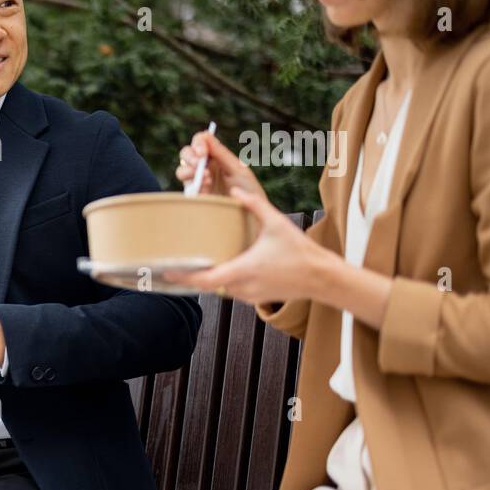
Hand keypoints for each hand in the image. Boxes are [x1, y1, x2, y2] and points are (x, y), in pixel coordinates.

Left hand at [164, 187, 332, 302]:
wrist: (322, 278)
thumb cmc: (300, 251)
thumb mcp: (277, 223)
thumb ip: (255, 205)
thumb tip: (236, 190)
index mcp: (242, 269)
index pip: (204, 280)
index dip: (183, 278)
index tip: (167, 272)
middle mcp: (242, 287)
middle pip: (208, 284)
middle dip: (193, 275)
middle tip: (175, 263)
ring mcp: (249, 296)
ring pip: (220, 288)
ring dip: (210, 277)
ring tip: (195, 263)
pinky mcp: (255, 299)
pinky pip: (233, 290)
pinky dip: (225, 281)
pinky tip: (222, 267)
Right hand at [177, 131, 265, 198]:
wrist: (252, 219)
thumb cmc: (249, 192)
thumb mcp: (238, 170)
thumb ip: (221, 153)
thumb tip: (206, 134)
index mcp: (217, 157)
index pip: (200, 142)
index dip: (198, 143)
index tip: (202, 152)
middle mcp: (205, 168)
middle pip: (186, 154)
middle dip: (190, 157)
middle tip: (199, 163)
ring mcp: (198, 184)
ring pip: (182, 171)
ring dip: (190, 172)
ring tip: (207, 179)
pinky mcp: (196, 199)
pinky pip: (186, 190)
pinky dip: (193, 187)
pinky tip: (206, 190)